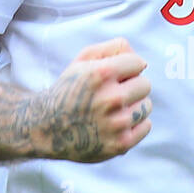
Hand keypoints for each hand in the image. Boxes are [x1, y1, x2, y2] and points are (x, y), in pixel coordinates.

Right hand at [37, 37, 151, 162]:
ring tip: (112, 110)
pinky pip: (146, 126)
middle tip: (112, 94)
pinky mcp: (120, 144)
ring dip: (133, 106)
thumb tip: (143, 63)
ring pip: (146, 106)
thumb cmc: (70, 89)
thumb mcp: (83, 61)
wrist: (47, 127)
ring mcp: (116, 124)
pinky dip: (135, 124)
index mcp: (101, 74)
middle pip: (145, 85)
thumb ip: (113, 49)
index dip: (126, 68)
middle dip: (131, 86)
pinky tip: (116, 124)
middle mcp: (110, 99)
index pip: (138, 63)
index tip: (114, 76)